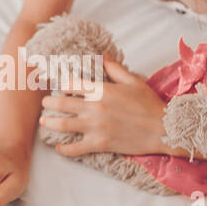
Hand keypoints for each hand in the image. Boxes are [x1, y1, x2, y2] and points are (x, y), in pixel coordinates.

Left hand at [38, 58, 168, 156]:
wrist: (163, 129)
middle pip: (62, 104)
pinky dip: (64, 148)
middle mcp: (95, 108)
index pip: (72, 84)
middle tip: (45, 103)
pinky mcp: (99, 144)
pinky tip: (59, 147)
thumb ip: (114, 68)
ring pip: (63, 125)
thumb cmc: (149, 104)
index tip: (59, 86)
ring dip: (50, 123)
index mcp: (102, 90)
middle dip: (49, 103)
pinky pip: (75, 148)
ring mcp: (95, 127)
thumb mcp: (133, 81)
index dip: (63, 84)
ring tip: (44, 121)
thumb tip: (102, 57)